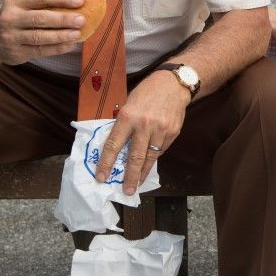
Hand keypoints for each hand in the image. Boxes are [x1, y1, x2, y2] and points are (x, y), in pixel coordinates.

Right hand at [0, 0, 86, 65]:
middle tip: (81, 20)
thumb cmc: (16, 17)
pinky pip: (40, 50)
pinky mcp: (16, 53)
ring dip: (61, 35)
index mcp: (14, 1)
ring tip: (78, 34)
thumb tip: (77, 0)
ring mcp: (11, 37)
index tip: (80, 1)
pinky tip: (70, 45)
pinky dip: (57, 48)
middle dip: (63, 19)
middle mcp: (10, 18)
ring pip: (39, 36)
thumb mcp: (22, 4)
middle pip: (39, 18)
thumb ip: (43, 2)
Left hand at [92, 71, 189, 194]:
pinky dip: (154, 157)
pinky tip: (149, 163)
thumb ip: (124, 124)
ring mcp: (161, 130)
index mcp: (128, 116)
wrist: (174, 84)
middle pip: (135, 157)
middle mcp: (144, 125)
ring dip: (142, 173)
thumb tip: (118, 146)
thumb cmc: (147, 92)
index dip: (106, 163)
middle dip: (129, 177)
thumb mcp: (129, 104)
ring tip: (136, 184)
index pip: (114, 145)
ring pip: (150, 157)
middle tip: (126, 191)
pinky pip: (161, 149)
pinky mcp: (173, 132)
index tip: (102, 177)